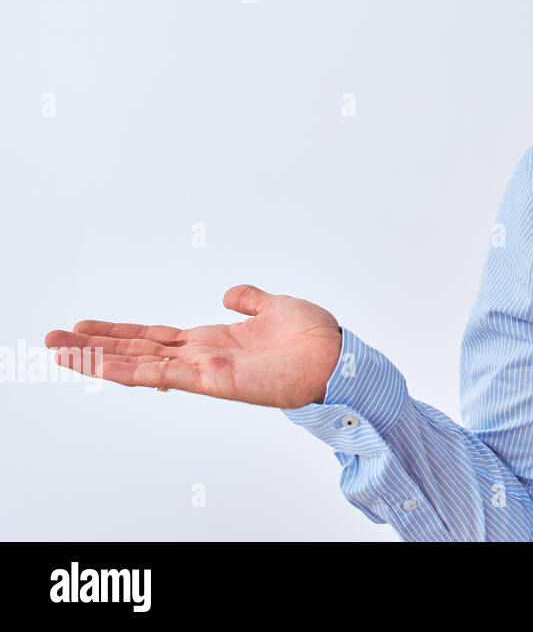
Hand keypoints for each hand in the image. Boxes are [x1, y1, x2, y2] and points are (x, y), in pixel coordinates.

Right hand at [44, 285, 342, 408]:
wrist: (337, 358)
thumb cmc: (313, 338)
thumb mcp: (275, 306)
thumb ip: (250, 300)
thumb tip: (229, 294)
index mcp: (212, 341)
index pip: (155, 337)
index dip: (120, 332)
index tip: (84, 327)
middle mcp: (202, 357)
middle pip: (137, 350)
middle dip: (94, 345)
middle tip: (51, 338)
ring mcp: (204, 371)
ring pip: (140, 364)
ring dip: (99, 358)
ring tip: (60, 350)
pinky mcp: (214, 380)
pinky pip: (166, 374)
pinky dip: (133, 369)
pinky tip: (105, 364)